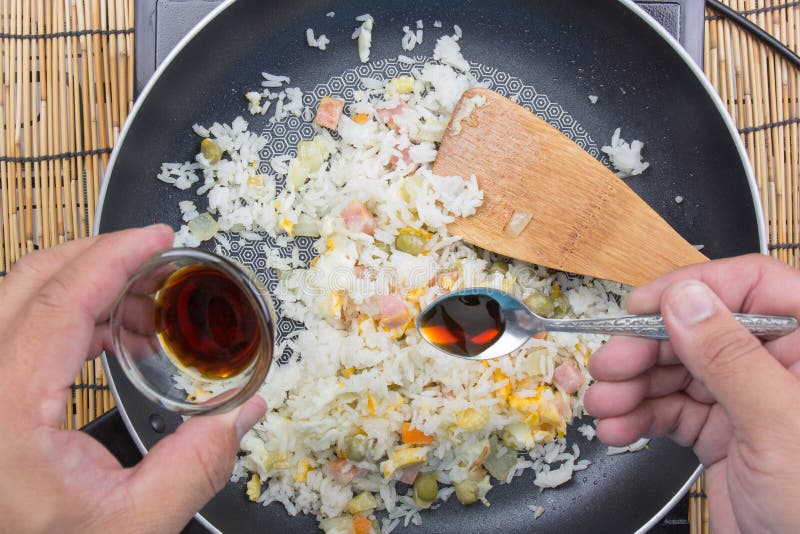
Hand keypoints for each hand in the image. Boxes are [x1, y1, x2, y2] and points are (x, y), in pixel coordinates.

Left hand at [0, 226, 265, 532]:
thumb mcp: (130, 524)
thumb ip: (194, 466)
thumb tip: (243, 414)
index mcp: (5, 410)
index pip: (59, 303)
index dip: (113, 257)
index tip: (156, 237)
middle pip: (29, 281)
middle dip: (99, 256)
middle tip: (155, 256)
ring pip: (19, 298)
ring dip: (86, 287)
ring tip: (146, 307)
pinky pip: (21, 326)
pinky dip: (70, 316)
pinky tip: (112, 337)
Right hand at [585, 254, 799, 532]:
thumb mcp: (779, 426)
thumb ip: (731, 358)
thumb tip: (686, 299)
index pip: (752, 285)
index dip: (693, 288)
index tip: (643, 306)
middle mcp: (777, 366)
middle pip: (699, 329)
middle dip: (646, 348)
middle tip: (609, 365)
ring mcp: (748, 400)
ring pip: (677, 370)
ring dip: (632, 386)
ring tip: (603, 404)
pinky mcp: (722, 434)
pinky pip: (670, 410)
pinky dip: (638, 417)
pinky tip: (618, 427)